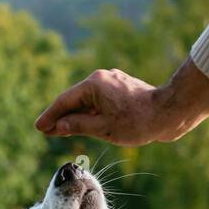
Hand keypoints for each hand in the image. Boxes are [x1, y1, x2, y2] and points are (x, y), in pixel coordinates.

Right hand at [35, 58, 208, 146]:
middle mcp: (101, 78)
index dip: (50, 116)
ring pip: (87, 101)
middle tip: (44, 130)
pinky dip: (89, 112)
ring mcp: (112, 82)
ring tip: (60, 130)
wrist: (170, 112)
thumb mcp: (104, 128)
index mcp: (94, 85)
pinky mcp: (122, 88)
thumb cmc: (138, 122)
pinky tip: (84, 123)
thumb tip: (58, 126)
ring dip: (75, 116)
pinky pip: (99, 101)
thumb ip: (78, 126)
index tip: (38, 127)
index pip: (64, 102)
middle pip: (74, 100)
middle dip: (60, 116)